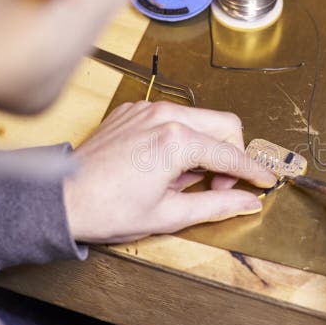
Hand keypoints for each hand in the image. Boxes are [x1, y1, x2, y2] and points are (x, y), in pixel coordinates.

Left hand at [63, 101, 275, 242]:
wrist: (61, 199)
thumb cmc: (106, 209)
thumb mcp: (169, 215)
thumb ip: (217, 204)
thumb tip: (248, 202)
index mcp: (176, 140)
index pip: (231, 153)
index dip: (253, 171)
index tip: (265, 181)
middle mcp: (164, 115)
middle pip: (225, 124)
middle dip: (232, 154)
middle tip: (221, 185)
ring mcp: (147, 109)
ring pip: (200, 118)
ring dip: (207, 146)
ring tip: (187, 179)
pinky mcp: (133, 111)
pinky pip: (173, 117)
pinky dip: (182, 138)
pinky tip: (167, 165)